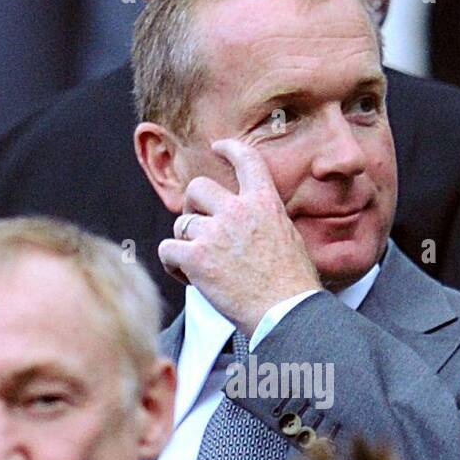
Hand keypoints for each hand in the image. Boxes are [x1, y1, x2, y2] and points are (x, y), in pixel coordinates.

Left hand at [157, 137, 320, 333]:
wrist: (287, 312)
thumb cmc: (292, 287)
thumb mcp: (288, 238)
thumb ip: (264, 221)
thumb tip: (250, 226)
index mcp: (264, 203)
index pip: (246, 160)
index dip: (229, 149)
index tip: (218, 146)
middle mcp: (237, 211)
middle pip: (197, 188)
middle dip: (193, 206)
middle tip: (198, 228)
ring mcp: (214, 233)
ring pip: (181, 224)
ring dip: (186, 243)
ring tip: (202, 268)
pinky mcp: (195, 258)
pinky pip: (167, 249)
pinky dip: (174, 265)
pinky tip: (190, 278)